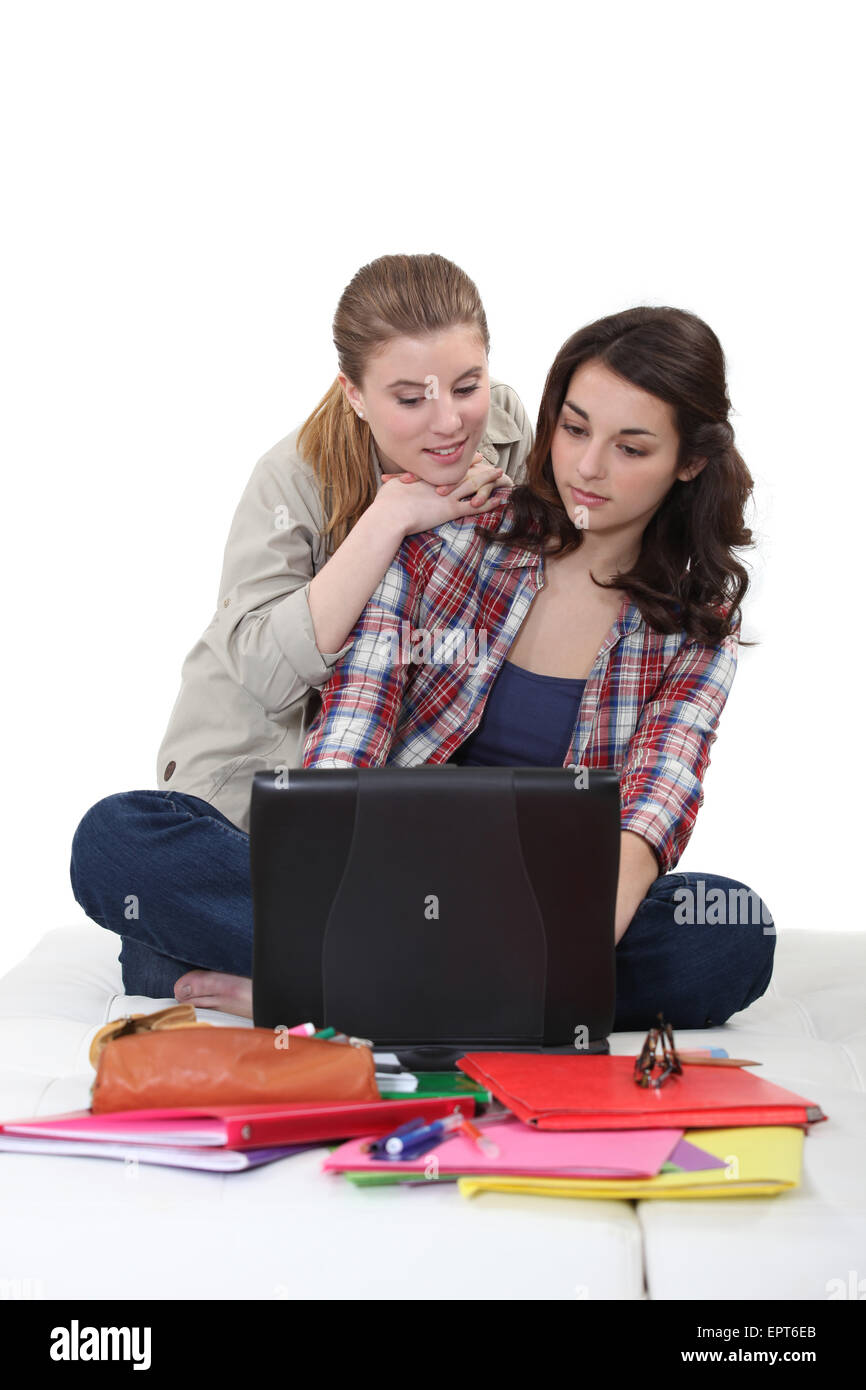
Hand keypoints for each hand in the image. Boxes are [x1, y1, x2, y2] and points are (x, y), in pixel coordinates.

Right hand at [372, 453, 511, 538]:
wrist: (390, 514)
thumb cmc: (386, 504)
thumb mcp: (391, 488)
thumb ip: (395, 484)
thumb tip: (387, 482)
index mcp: (427, 477)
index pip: (447, 466)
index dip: (459, 461)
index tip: (467, 457)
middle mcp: (440, 483)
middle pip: (462, 471)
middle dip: (477, 466)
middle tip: (488, 461)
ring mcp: (447, 495)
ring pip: (473, 484)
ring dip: (488, 479)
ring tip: (501, 474)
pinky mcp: (450, 510)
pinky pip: (474, 506)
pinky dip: (487, 503)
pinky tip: (499, 499)